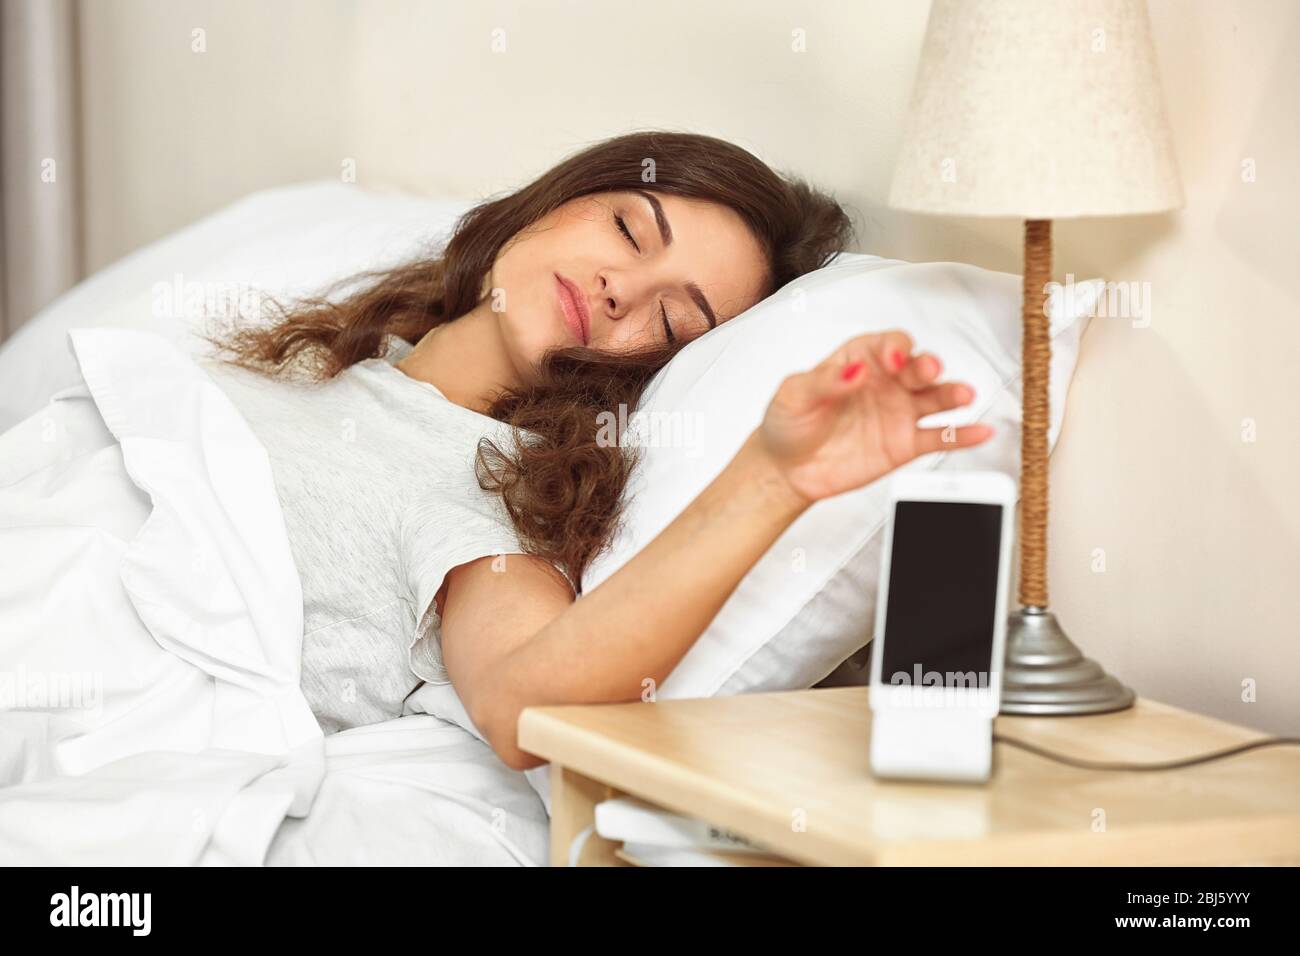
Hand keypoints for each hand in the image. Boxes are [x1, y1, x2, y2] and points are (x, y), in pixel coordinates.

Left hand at [757, 331, 992, 504]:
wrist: (786, 469)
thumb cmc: (787, 424)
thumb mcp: (794, 395)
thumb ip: (824, 381)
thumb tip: (854, 369)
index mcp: (858, 360)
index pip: (886, 344)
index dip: (894, 347)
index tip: (892, 359)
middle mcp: (886, 382)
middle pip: (916, 366)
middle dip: (925, 366)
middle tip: (927, 371)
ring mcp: (899, 412)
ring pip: (935, 398)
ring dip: (952, 394)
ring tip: (964, 395)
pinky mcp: (905, 445)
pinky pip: (939, 437)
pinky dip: (962, 434)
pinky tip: (980, 431)